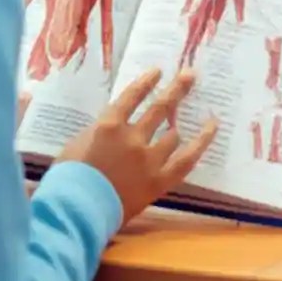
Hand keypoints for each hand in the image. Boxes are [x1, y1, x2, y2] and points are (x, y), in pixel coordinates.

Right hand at [56, 67, 217, 223]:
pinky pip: (186, 159)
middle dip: (176, 89)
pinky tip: (210, 130)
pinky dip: (200, 143)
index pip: (131, 96)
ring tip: (194, 117)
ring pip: (173, 135)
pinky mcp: (159, 180)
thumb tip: (114, 124)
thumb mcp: (77, 143)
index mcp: (109, 125)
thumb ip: (98, 131)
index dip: (146, 83)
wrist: (79, 209)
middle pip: (159, 108)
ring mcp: (148, 159)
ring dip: (180, 124)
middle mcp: (133, 137)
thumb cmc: (70, 176)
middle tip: (190, 75)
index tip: (158, 71)